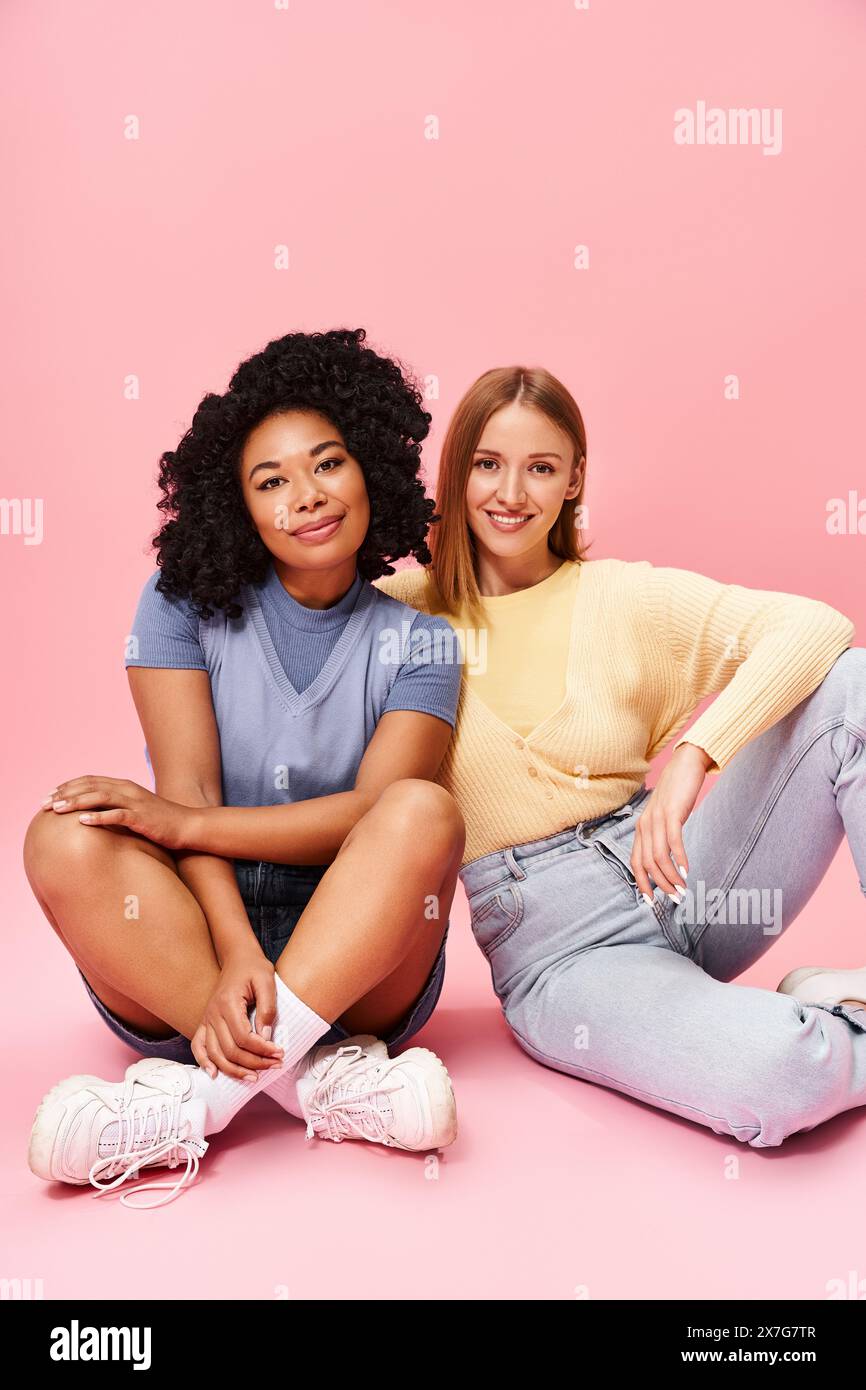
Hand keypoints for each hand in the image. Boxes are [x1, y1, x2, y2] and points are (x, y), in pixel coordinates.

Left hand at [41, 775, 192, 850]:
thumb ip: (116, 807)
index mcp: (124, 786)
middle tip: (44, 803)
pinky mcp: (142, 817)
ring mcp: (135, 802)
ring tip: (57, 809)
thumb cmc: (160, 821)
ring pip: (100, 797)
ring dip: (76, 802)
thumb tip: (94, 814)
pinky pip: (117, 815)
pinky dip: (98, 817)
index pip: (90, 780)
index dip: (68, 785)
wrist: (188, 825)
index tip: (49, 794)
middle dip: (65, 793)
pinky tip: (82, 822)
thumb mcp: (135, 810)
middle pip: (90, 786)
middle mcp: (127, 789)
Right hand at [191, 945, 284, 1080]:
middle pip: (230, 1050)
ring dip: (234, 1070)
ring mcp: (207, 1019)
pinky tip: (214, 1074)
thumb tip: (265, 1037)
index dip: (262, 1049)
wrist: (238, 958)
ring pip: (215, 1054)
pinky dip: (204, 1062)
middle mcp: (213, 1014)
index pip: (244, 1037)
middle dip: (254, 1062)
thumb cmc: (254, 968)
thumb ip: (267, 1008)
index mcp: (228, 1003)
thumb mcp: (267, 981)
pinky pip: (199, 1046)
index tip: (280, 1053)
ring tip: (254, 1077)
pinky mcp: (205, 1022)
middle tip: (275, 1065)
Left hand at [630, 743, 712, 900]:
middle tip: (675, 899)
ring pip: (658, 856)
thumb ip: (662, 835)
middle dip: (659, 885)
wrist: (686, 764)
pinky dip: (678, 858)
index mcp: (641, 828)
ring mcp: (656, 819)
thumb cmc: (677, 793)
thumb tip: (667, 859)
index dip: (641, 884)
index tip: (651, 902)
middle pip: (646, 864)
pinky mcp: (671, 813)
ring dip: (670, 877)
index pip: (635, 862)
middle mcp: (644, 825)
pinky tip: (686, 870)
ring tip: (682, 890)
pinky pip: (672, 841)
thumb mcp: (666, 817)